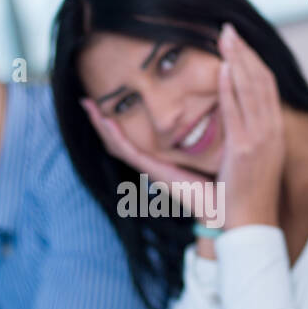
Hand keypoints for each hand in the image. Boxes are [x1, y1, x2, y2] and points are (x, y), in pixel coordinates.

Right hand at [80, 97, 210, 219]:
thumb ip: (202, 134)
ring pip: (116, 144)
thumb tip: (210, 110)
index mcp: (159, 159)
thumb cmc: (218, 178)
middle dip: (100, 121)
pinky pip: (128, 151)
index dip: (116, 122)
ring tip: (88, 105)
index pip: (130, 137)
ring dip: (100, 125)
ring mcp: (147, 168)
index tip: (104, 101)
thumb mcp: (207, 150)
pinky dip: (115, 136)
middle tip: (86, 101)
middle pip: (116, 140)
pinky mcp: (151, 171)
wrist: (222, 207)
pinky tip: (106, 121)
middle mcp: (149, 163)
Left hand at [216, 23, 283, 229]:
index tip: (237, 42)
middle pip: (261, 81)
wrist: (248, 227)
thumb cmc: (242, 198)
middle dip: (244, 52)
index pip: (265, 87)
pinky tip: (222, 69)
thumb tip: (232, 122)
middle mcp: (271, 132)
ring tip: (224, 37)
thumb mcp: (244, 162)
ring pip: (251, 90)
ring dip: (237, 61)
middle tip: (228, 28)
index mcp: (272, 133)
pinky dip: (230, 89)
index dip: (252, 61)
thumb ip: (239, 137)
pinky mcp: (245, 151)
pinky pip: (238, 112)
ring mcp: (261, 140)